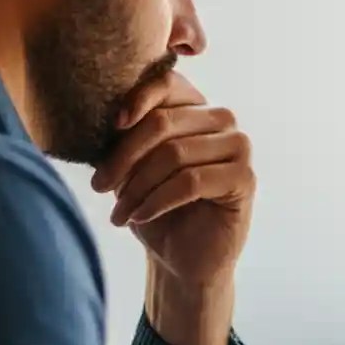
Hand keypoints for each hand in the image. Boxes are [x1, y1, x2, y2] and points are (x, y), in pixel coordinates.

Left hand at [91, 71, 255, 344]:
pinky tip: (139, 217)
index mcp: (196, 108)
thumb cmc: (155, 209)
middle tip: (99, 186)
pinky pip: (191, 182)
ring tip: (119, 212)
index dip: (137, 99)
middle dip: (124, 157)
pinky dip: (157, 201)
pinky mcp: (245, 179)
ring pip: (175, 154)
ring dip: (137, 186)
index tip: (112, 127)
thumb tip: (101, 114)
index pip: (168, 84)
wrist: (181, 260)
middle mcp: (223, 121)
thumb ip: (124, 137)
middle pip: (164, 123)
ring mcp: (239, 148)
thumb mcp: (132, 167)